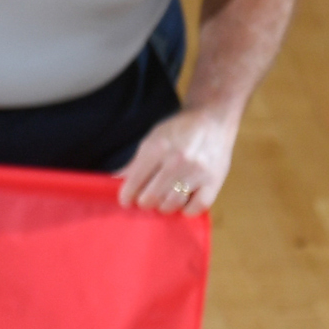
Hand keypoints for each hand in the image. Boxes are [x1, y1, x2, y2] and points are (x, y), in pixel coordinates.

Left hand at [117, 106, 239, 214]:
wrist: (213, 119)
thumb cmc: (178, 130)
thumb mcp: (151, 140)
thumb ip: (134, 164)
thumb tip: (113, 182)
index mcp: (157, 149)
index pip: (133, 185)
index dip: (126, 197)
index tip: (127, 200)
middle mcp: (177, 161)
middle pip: (150, 199)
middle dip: (145, 201)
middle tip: (148, 197)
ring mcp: (197, 172)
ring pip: (171, 205)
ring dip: (164, 206)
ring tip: (165, 198)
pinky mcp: (215, 180)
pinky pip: (196, 208)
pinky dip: (187, 210)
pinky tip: (184, 201)